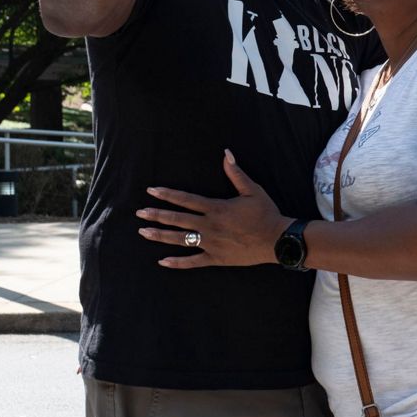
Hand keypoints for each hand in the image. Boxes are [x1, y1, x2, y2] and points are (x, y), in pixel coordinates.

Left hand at [136, 150, 290, 268]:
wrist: (277, 240)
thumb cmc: (266, 213)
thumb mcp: (253, 190)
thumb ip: (236, 173)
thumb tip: (227, 154)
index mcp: (216, 208)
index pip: (186, 199)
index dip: (167, 194)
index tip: (151, 191)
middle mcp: (209, 225)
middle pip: (177, 219)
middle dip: (157, 215)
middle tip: (139, 213)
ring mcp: (211, 243)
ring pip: (180, 239)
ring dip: (160, 235)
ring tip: (143, 232)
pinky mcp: (216, 257)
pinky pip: (192, 261)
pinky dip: (177, 262)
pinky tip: (163, 261)